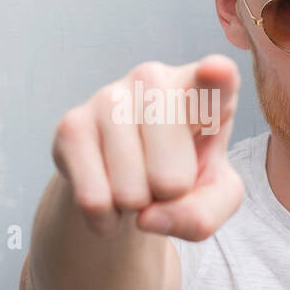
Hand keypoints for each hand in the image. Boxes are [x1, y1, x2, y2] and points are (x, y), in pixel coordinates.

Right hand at [51, 53, 243, 239]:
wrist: (127, 168)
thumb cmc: (183, 169)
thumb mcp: (214, 196)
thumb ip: (204, 214)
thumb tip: (147, 218)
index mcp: (205, 91)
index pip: (217, 81)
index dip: (217, 78)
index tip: (218, 70)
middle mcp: (155, 80)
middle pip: (172, 182)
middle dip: (168, 200)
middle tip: (162, 174)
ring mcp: (109, 97)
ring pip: (130, 194)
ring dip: (135, 207)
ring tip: (136, 178)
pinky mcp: (72, 124)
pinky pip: (93, 201)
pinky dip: (105, 219)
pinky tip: (109, 194)